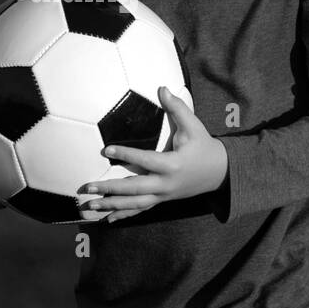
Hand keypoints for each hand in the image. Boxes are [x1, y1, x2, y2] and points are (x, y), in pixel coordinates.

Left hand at [83, 86, 227, 221]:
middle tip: (88, 186)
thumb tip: (162, 87)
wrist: (220, 173)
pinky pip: (140, 210)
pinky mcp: (162, 201)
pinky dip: (123, 215)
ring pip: (134, 204)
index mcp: (172, 164)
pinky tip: (106, 219)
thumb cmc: (204, 146)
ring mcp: (163, 195)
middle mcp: (166, 184)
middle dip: (110, 189)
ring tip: (89, 205)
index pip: (145, 159)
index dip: (125, 154)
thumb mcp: (194, 126)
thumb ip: (177, 108)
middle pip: (134, 189)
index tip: (106, 150)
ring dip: (111, 205)